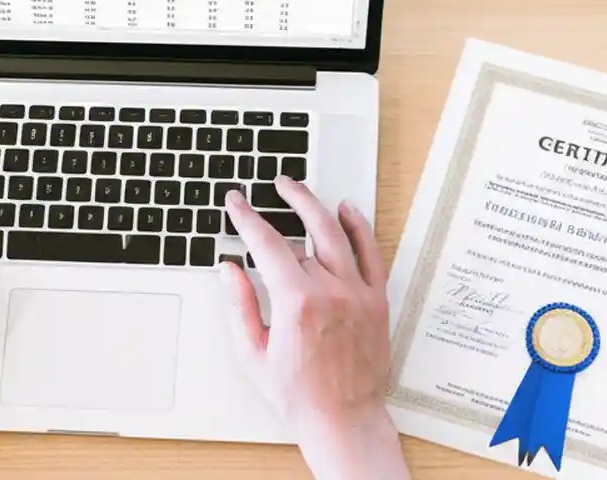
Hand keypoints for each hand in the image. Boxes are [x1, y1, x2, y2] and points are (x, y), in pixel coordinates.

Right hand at [222, 177, 409, 479]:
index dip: (248, 218)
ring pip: (337, 234)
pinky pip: (372, 254)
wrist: (343, 419)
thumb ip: (239, 305)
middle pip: (302, 235)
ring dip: (316, 206)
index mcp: (297, 304)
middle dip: (284, 203)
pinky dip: (360, 228)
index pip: (267, 245)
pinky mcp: (376, 301)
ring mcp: (357, 294)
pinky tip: (348, 211)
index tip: (237, 204)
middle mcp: (330, 292)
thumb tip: (229, 270)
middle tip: (271, 187)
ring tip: (300, 190)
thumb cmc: (299, 395)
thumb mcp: (253, 353)